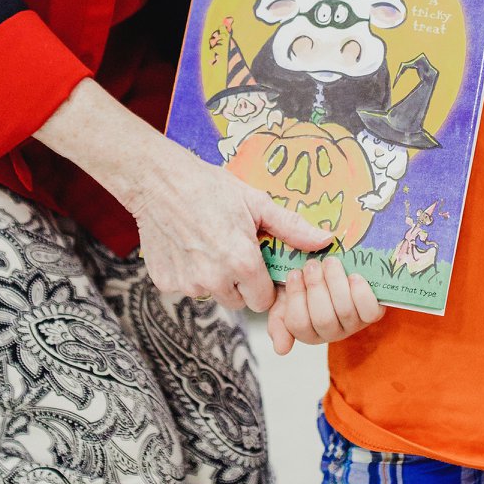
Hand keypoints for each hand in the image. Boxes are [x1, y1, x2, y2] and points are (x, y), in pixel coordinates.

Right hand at [37, 80, 332, 313]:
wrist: (158, 180)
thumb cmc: (209, 187)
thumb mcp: (256, 202)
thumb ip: (292, 228)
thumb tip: (325, 240)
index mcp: (241, 263)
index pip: (264, 300)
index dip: (265, 284)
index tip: (260, 265)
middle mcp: (214, 280)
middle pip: (239, 302)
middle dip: (241, 284)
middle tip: (233, 250)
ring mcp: (187, 284)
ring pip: (212, 295)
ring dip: (215, 279)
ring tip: (209, 244)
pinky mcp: (166, 283)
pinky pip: (187, 288)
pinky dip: (190, 273)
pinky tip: (188, 246)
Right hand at [267, 256, 384, 355]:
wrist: (330, 271)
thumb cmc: (305, 284)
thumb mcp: (283, 300)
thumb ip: (278, 322)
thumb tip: (281, 349)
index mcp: (307, 331)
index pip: (298, 323)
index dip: (296, 297)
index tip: (294, 273)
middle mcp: (331, 332)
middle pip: (323, 318)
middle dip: (316, 287)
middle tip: (312, 264)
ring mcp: (352, 324)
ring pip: (345, 311)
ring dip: (336, 283)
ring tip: (330, 262)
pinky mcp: (372, 314)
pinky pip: (369, 311)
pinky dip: (362, 293)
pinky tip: (353, 276)